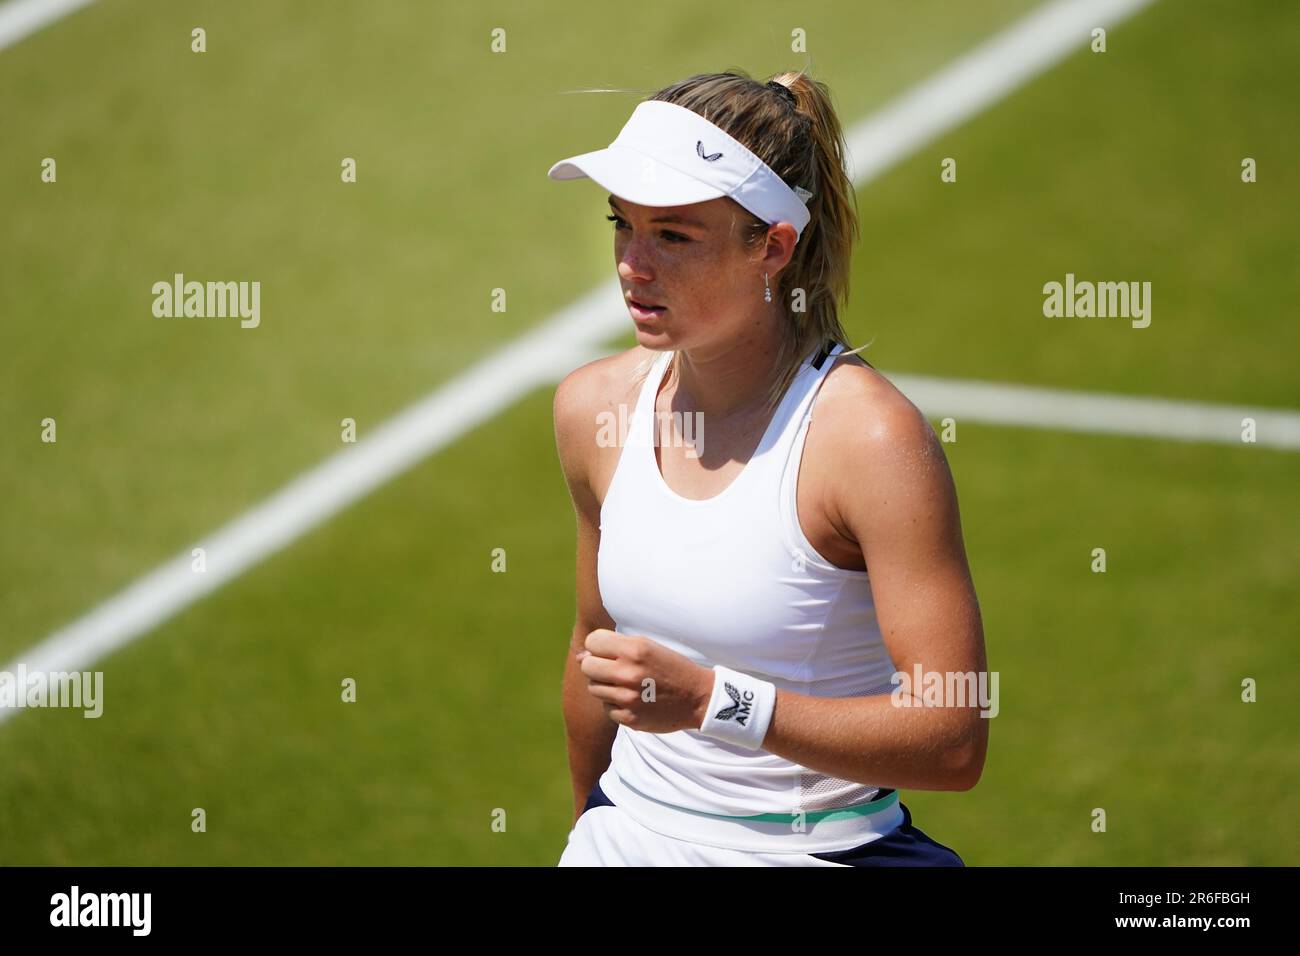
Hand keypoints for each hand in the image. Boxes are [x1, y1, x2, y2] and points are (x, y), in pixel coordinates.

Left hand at [578, 629, 713, 733]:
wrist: (697, 698)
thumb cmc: (670, 667)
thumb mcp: (647, 647)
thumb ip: (614, 647)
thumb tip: (579, 656)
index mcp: (634, 650)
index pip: (592, 642)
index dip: (599, 646)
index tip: (611, 652)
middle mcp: (628, 673)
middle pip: (587, 666)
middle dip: (597, 666)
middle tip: (614, 669)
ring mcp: (628, 698)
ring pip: (594, 688)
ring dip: (606, 686)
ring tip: (626, 685)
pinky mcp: (629, 718)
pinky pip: (606, 708)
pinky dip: (616, 704)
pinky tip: (634, 700)